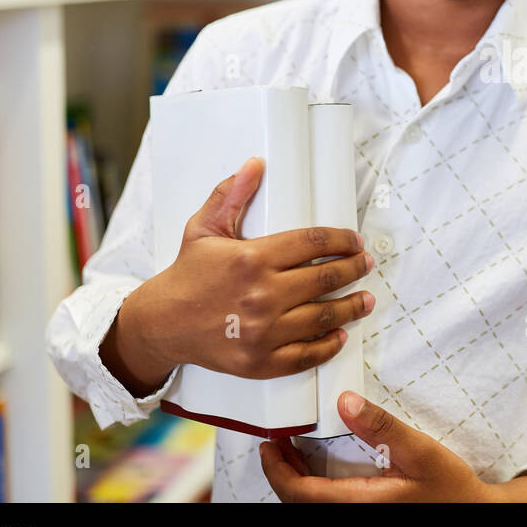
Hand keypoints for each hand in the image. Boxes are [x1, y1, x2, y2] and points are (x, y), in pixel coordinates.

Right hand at [101, 157, 374, 395]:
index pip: (312, 243)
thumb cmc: (187, 275)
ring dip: (351, 308)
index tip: (354, 241)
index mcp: (252, 259)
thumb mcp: (204, 229)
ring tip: (365, 300)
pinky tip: (339, 335)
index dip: (341, 240)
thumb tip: (255, 164)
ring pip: (323, 318)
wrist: (161, 324)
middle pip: (325, 279)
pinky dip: (328, 347)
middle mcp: (262, 295)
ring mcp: (263, 332)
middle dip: (353, 269)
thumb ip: (231, 195)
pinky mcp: (260, 361)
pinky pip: (305, 356)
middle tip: (365, 264)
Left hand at [259, 392, 526, 501]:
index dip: (276, 469)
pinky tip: (317, 471)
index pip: (300, 493)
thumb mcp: (420, 450)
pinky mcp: (366, 515)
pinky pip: (326, 507)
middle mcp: (353, 516)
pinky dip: (312, 490)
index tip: (269, 443)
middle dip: (280, 473)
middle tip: (274, 442)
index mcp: (360, 504)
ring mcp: (358, 518)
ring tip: (290, 453)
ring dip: (294, 482)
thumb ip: (381, 426)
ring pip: (310, 508)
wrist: (472, 514)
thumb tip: (344, 401)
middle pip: (298, 503)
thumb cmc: (449, 488)